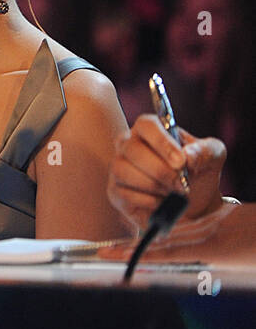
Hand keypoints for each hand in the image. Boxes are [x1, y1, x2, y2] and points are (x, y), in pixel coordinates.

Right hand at [106, 114, 226, 233]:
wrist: (195, 202)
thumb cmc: (199, 171)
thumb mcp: (213, 156)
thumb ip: (205, 151)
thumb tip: (188, 157)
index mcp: (151, 130)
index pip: (146, 125)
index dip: (161, 142)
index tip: (181, 162)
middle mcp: (128, 144)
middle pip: (132, 150)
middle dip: (160, 170)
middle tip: (182, 184)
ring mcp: (118, 167)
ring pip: (123, 171)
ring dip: (153, 185)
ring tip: (173, 193)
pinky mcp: (115, 191)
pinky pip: (123, 193)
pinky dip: (148, 201)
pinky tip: (162, 203)